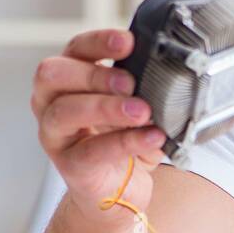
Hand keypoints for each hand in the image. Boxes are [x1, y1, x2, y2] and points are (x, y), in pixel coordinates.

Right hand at [32, 29, 166, 225]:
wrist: (121, 190)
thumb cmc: (126, 139)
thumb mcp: (138, 105)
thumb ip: (148, 87)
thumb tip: (180, 74)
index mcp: (71, 80)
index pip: (74, 49)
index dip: (98, 42)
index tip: (128, 42)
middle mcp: (53, 103)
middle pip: (53, 75)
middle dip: (94, 74)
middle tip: (130, 82)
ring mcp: (56, 135)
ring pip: (64, 112)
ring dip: (106, 107)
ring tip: (142, 111)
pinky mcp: (70, 165)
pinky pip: (91, 151)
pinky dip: (126, 142)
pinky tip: (152, 137)